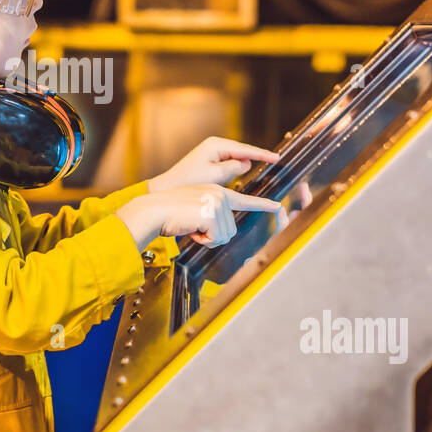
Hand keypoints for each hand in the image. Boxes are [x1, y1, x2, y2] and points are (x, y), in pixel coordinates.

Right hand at [116, 184, 286, 250]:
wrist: (153, 210)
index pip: (243, 199)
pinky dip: (202, 240)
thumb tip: (221, 232)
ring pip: (224, 236)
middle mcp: (220, 194)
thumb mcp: (195, 211)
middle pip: (230, 230)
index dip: (262, 205)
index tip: (277, 207)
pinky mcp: (212, 213)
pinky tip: (191, 228)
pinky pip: (215, 239)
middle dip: (211, 235)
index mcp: (216, 192)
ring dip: (206, 238)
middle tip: (193, 226)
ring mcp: (217, 202)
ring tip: (191, 225)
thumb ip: (211, 216)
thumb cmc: (170, 214)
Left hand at [147, 137, 280, 193]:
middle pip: (241, 152)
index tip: (276, 158)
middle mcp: (214, 146)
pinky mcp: (209, 162)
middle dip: (254, 158)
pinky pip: (228, 165)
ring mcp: (211, 153)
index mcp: (216, 145)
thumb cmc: (189, 181)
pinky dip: (233, 171)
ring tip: (251, 171)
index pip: (245, 149)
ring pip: (235, 160)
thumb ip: (234, 167)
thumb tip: (246, 163)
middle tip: (273, 162)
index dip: (262, 154)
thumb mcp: (215, 175)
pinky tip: (236, 176)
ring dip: (242, 167)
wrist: (169, 187)